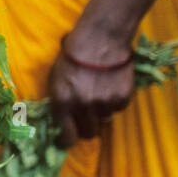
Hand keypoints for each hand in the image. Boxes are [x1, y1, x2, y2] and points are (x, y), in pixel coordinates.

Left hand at [48, 24, 135, 147]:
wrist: (100, 36)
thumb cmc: (72, 54)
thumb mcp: (55, 77)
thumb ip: (58, 101)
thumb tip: (62, 121)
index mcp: (63, 102)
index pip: (66, 138)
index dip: (67, 140)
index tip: (68, 137)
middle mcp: (83, 106)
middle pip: (88, 133)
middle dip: (86, 125)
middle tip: (86, 114)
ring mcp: (105, 103)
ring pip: (104, 120)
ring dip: (101, 110)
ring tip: (99, 91)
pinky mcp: (122, 97)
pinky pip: (118, 108)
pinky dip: (115, 100)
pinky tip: (111, 84)